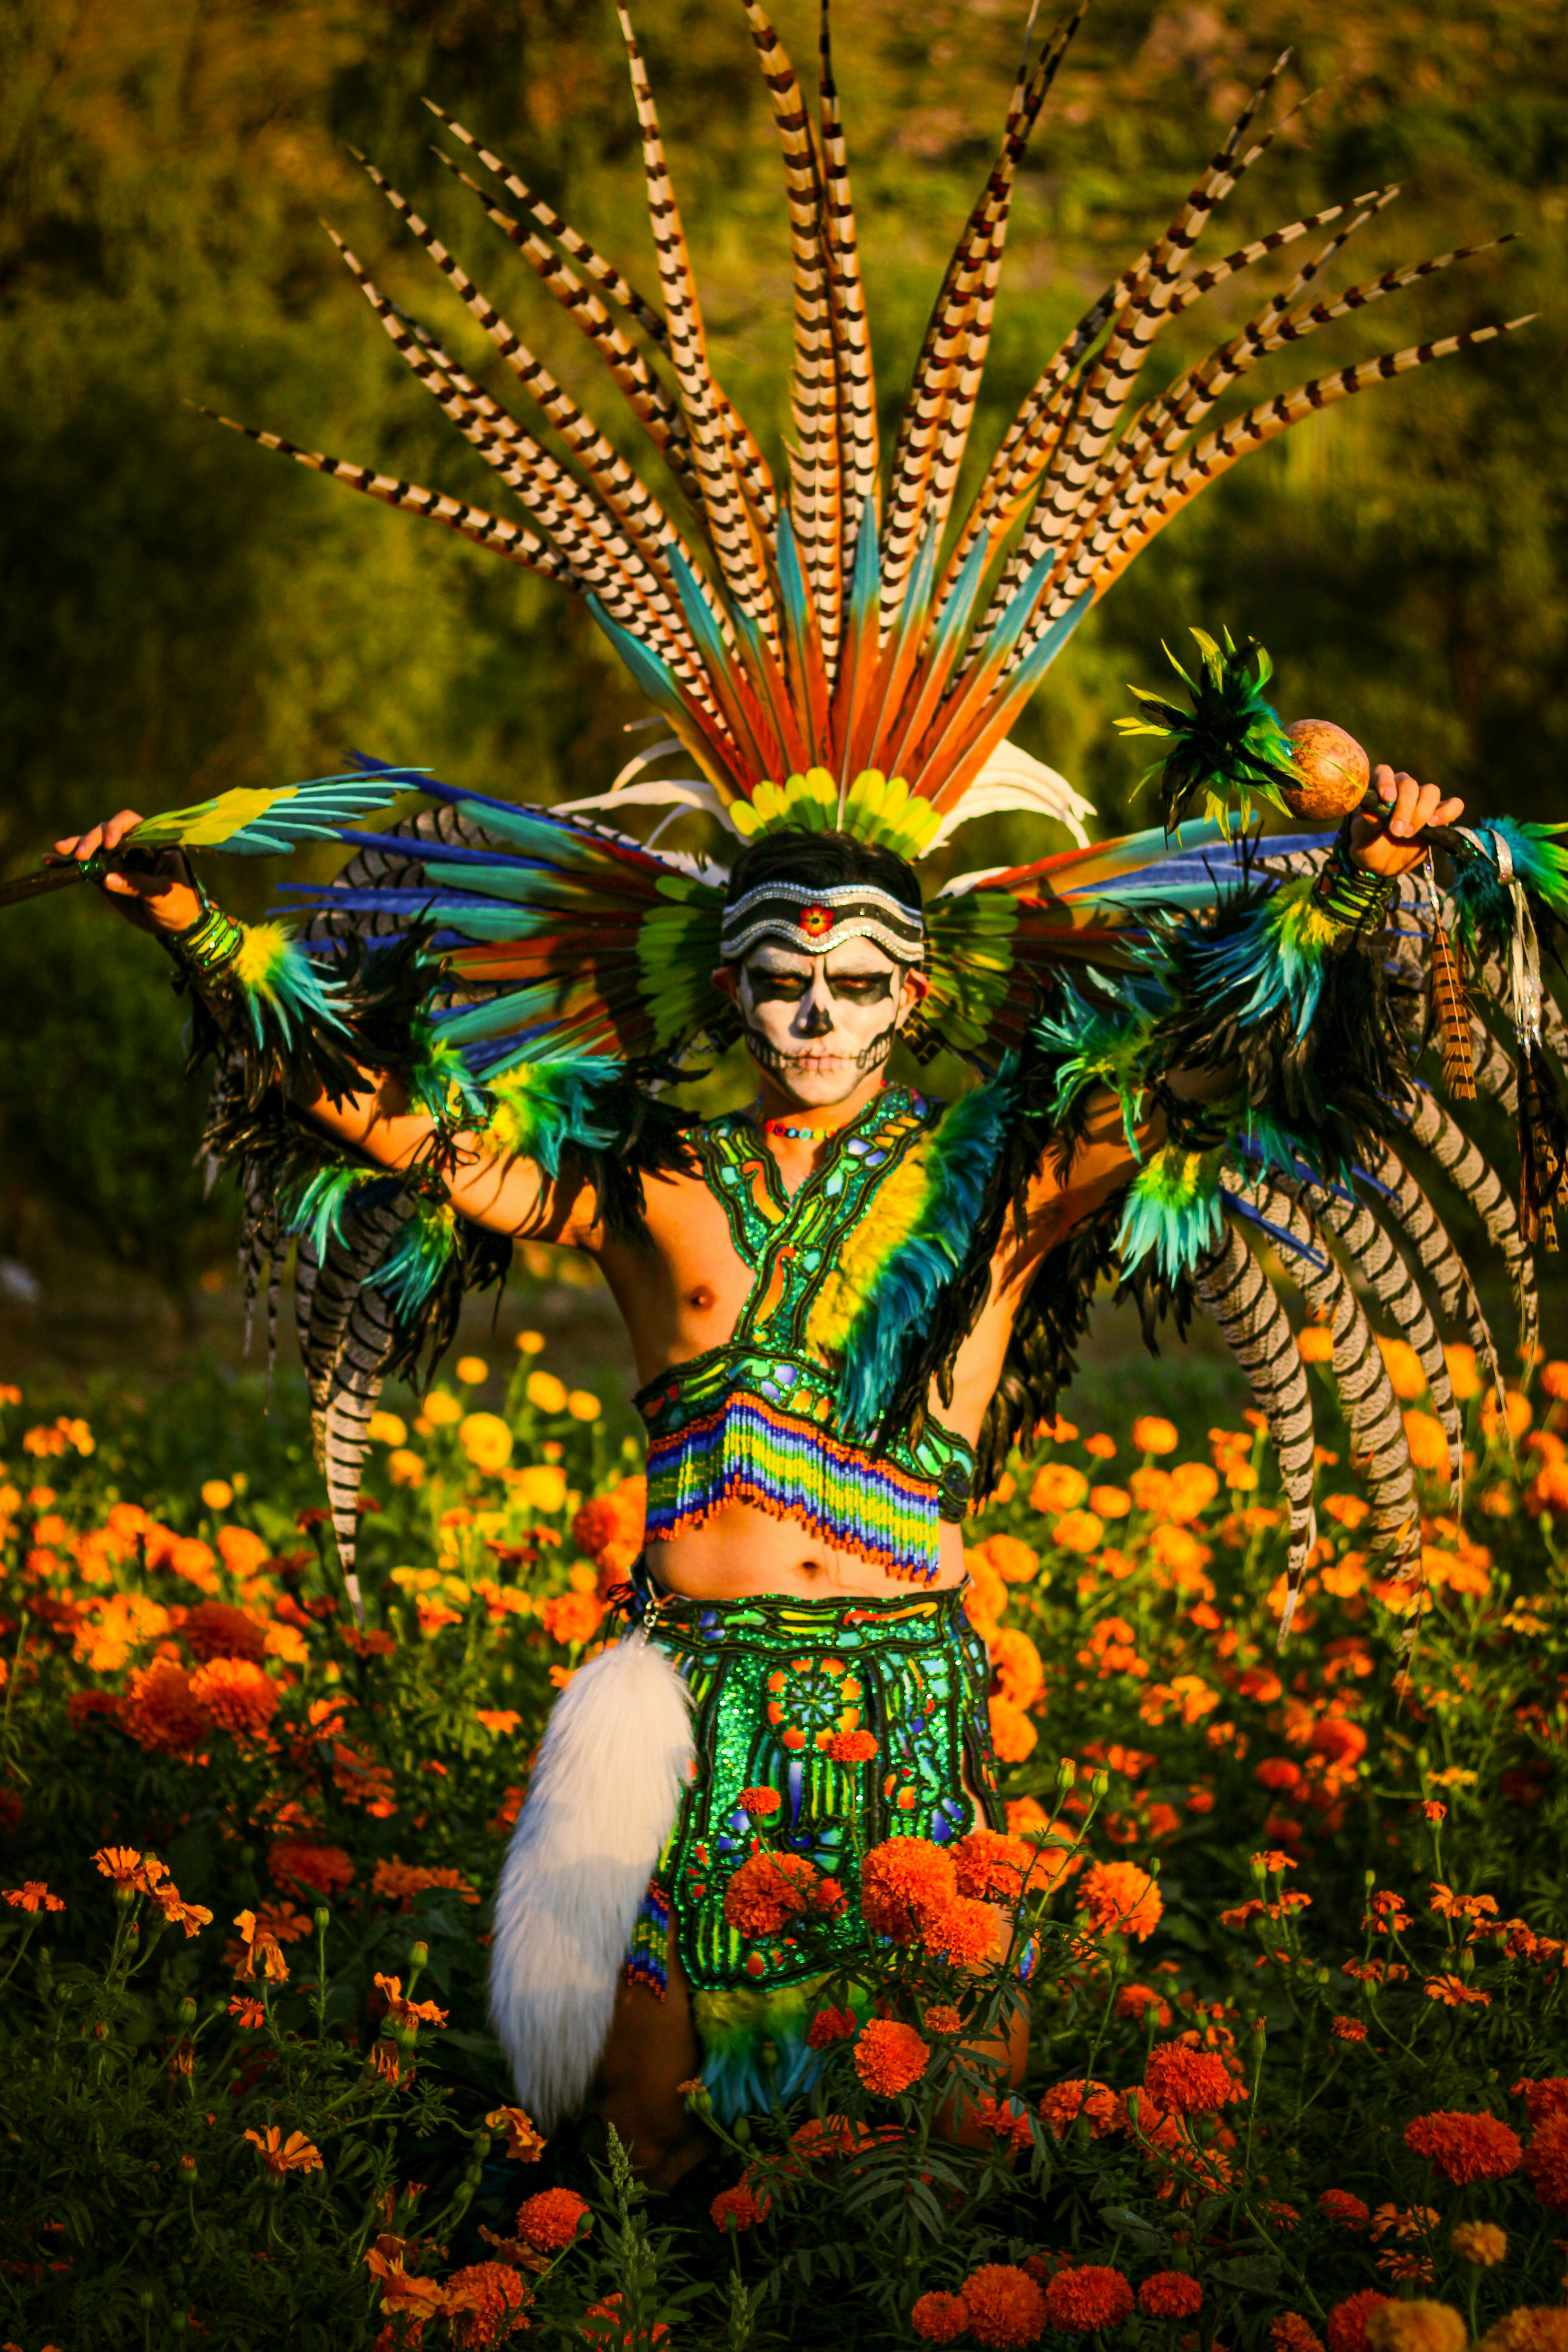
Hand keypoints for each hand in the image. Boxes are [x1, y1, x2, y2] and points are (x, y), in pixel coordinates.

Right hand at [50, 810, 203, 934]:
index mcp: (151, 842)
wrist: (175, 922)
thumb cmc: (179, 903)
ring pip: (92, 846)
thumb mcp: (164, 894)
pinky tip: (51, 860)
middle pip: (106, 832)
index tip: (110, 844)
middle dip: (91, 840)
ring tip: (60, 851)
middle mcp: (131, 846)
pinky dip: (68, 863)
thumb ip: (138, 884)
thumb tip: (106, 879)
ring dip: (75, 846)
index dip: (117, 827)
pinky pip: (85, 867)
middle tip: (80, 855)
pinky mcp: (104, 874)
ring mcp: (116, 859)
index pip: (131, 823)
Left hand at [1348, 766, 1464, 878]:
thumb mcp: (1361, 837)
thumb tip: (1368, 811)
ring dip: (1423, 811)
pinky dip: (1448, 811)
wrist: (1382, 863)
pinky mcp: (1439, 815)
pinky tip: (1435, 824)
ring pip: (1431, 791)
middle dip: (1405, 807)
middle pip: (1410, 785)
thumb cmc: (1368, 845)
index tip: (1387, 798)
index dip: (1387, 782)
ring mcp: (1422, 801)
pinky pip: (1454, 804)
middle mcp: (1402, 789)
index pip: (1384, 772)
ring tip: (1410, 832)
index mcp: (1380, 789)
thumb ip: (1366, 824)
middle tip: (1396, 831)